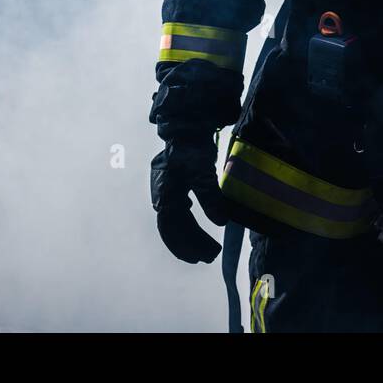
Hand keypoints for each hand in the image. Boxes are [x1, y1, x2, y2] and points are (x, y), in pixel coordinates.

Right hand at [150, 138, 225, 263]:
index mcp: (165, 191)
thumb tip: (220, 222)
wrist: (187, 124)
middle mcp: (162, 192)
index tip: (200, 257)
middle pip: (173, 226)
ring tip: (207, 248)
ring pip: (175, 219)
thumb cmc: (193, 146)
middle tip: (208, 257)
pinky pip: (177, 210)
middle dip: (189, 244)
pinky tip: (196, 226)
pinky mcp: (173, 184)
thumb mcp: (203, 171)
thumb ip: (210, 196)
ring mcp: (166, 188)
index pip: (171, 225)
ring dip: (189, 235)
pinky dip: (187, 221)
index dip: (184, 244)